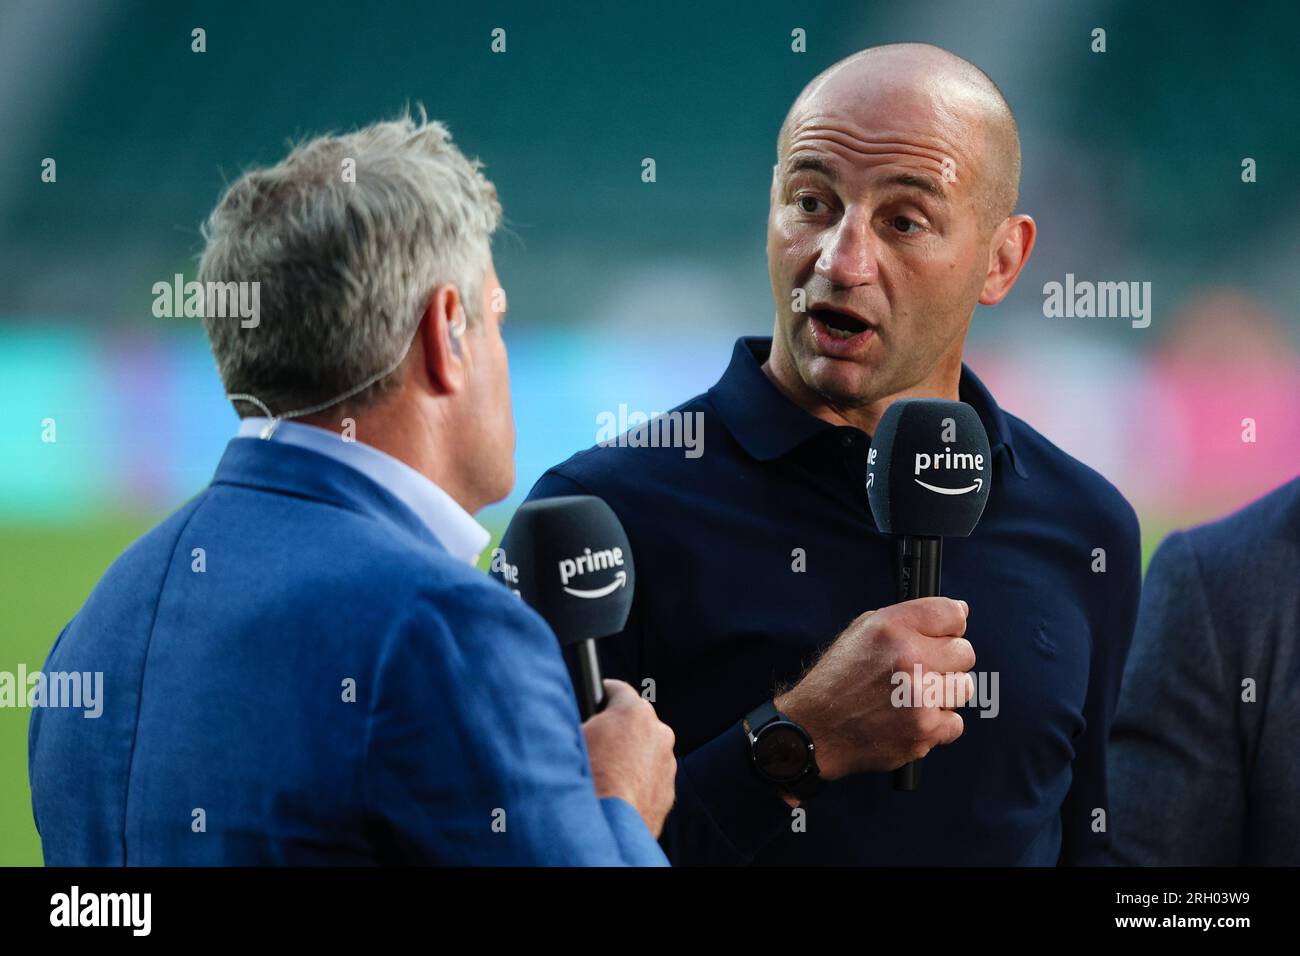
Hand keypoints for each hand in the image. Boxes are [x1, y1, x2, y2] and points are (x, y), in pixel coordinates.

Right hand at [582, 679, 676, 836]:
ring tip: (604, 774)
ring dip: (629, 756)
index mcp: (634, 712)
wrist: (605, 829)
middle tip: (595, 742)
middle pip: (635, 721)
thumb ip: (580, 722)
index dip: (602, 693)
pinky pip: (650, 778)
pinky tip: (616, 792)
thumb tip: (576, 720)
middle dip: (617, 728)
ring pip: (646, 750)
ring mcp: (667, 764)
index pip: (618, 689)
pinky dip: (637, 781)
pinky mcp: (668, 792)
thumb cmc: (585, 781)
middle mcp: (658, 733)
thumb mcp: (571, 739)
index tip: (595, 698)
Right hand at [775, 597, 974, 780]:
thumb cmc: (839, 679)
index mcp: (892, 628)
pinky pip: (955, 722)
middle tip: (922, 672)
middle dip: (947, 662)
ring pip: (963, 688)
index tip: (943, 637)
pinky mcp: (924, 731)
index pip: (952, 614)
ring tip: (913, 697)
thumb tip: (961, 613)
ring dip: (944, 693)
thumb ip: (911, 617)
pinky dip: (937, 724)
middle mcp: (908, 658)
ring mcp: (919, 697)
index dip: (950, 626)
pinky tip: (911, 719)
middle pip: (965, 652)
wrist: (816, 729)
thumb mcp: (863, 630)